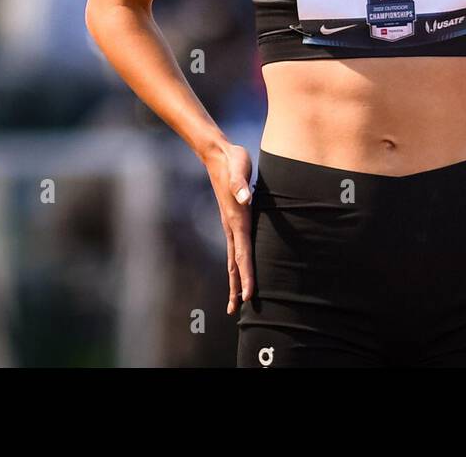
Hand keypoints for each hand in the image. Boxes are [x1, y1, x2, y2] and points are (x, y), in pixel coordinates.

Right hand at [202, 141, 254, 315]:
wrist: (218, 154)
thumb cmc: (233, 161)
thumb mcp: (239, 169)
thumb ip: (241, 184)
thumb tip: (245, 199)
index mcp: (236, 220)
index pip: (242, 254)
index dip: (246, 276)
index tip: (248, 297)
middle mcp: (232, 226)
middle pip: (234, 263)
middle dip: (235, 287)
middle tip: (234, 311)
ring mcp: (230, 224)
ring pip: (233, 257)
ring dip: (235, 279)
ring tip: (236, 299)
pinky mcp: (233, 218)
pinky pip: (236, 247)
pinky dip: (238, 263)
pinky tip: (240, 268)